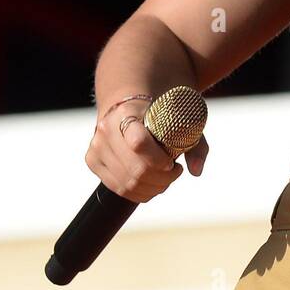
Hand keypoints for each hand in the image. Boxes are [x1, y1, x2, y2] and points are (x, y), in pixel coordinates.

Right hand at [86, 98, 210, 202]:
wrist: (129, 98)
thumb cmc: (161, 109)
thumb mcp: (183, 118)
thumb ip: (196, 144)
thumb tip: (196, 171)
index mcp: (127, 111)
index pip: (139, 144)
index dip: (159, 160)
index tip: (174, 162)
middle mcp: (106, 129)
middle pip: (136, 170)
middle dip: (162, 179)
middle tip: (175, 171)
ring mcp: (96, 146)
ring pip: (127, 184)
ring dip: (152, 187)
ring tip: (165, 177)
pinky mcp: (92, 160)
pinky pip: (118, 188)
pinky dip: (139, 192)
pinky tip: (151, 182)